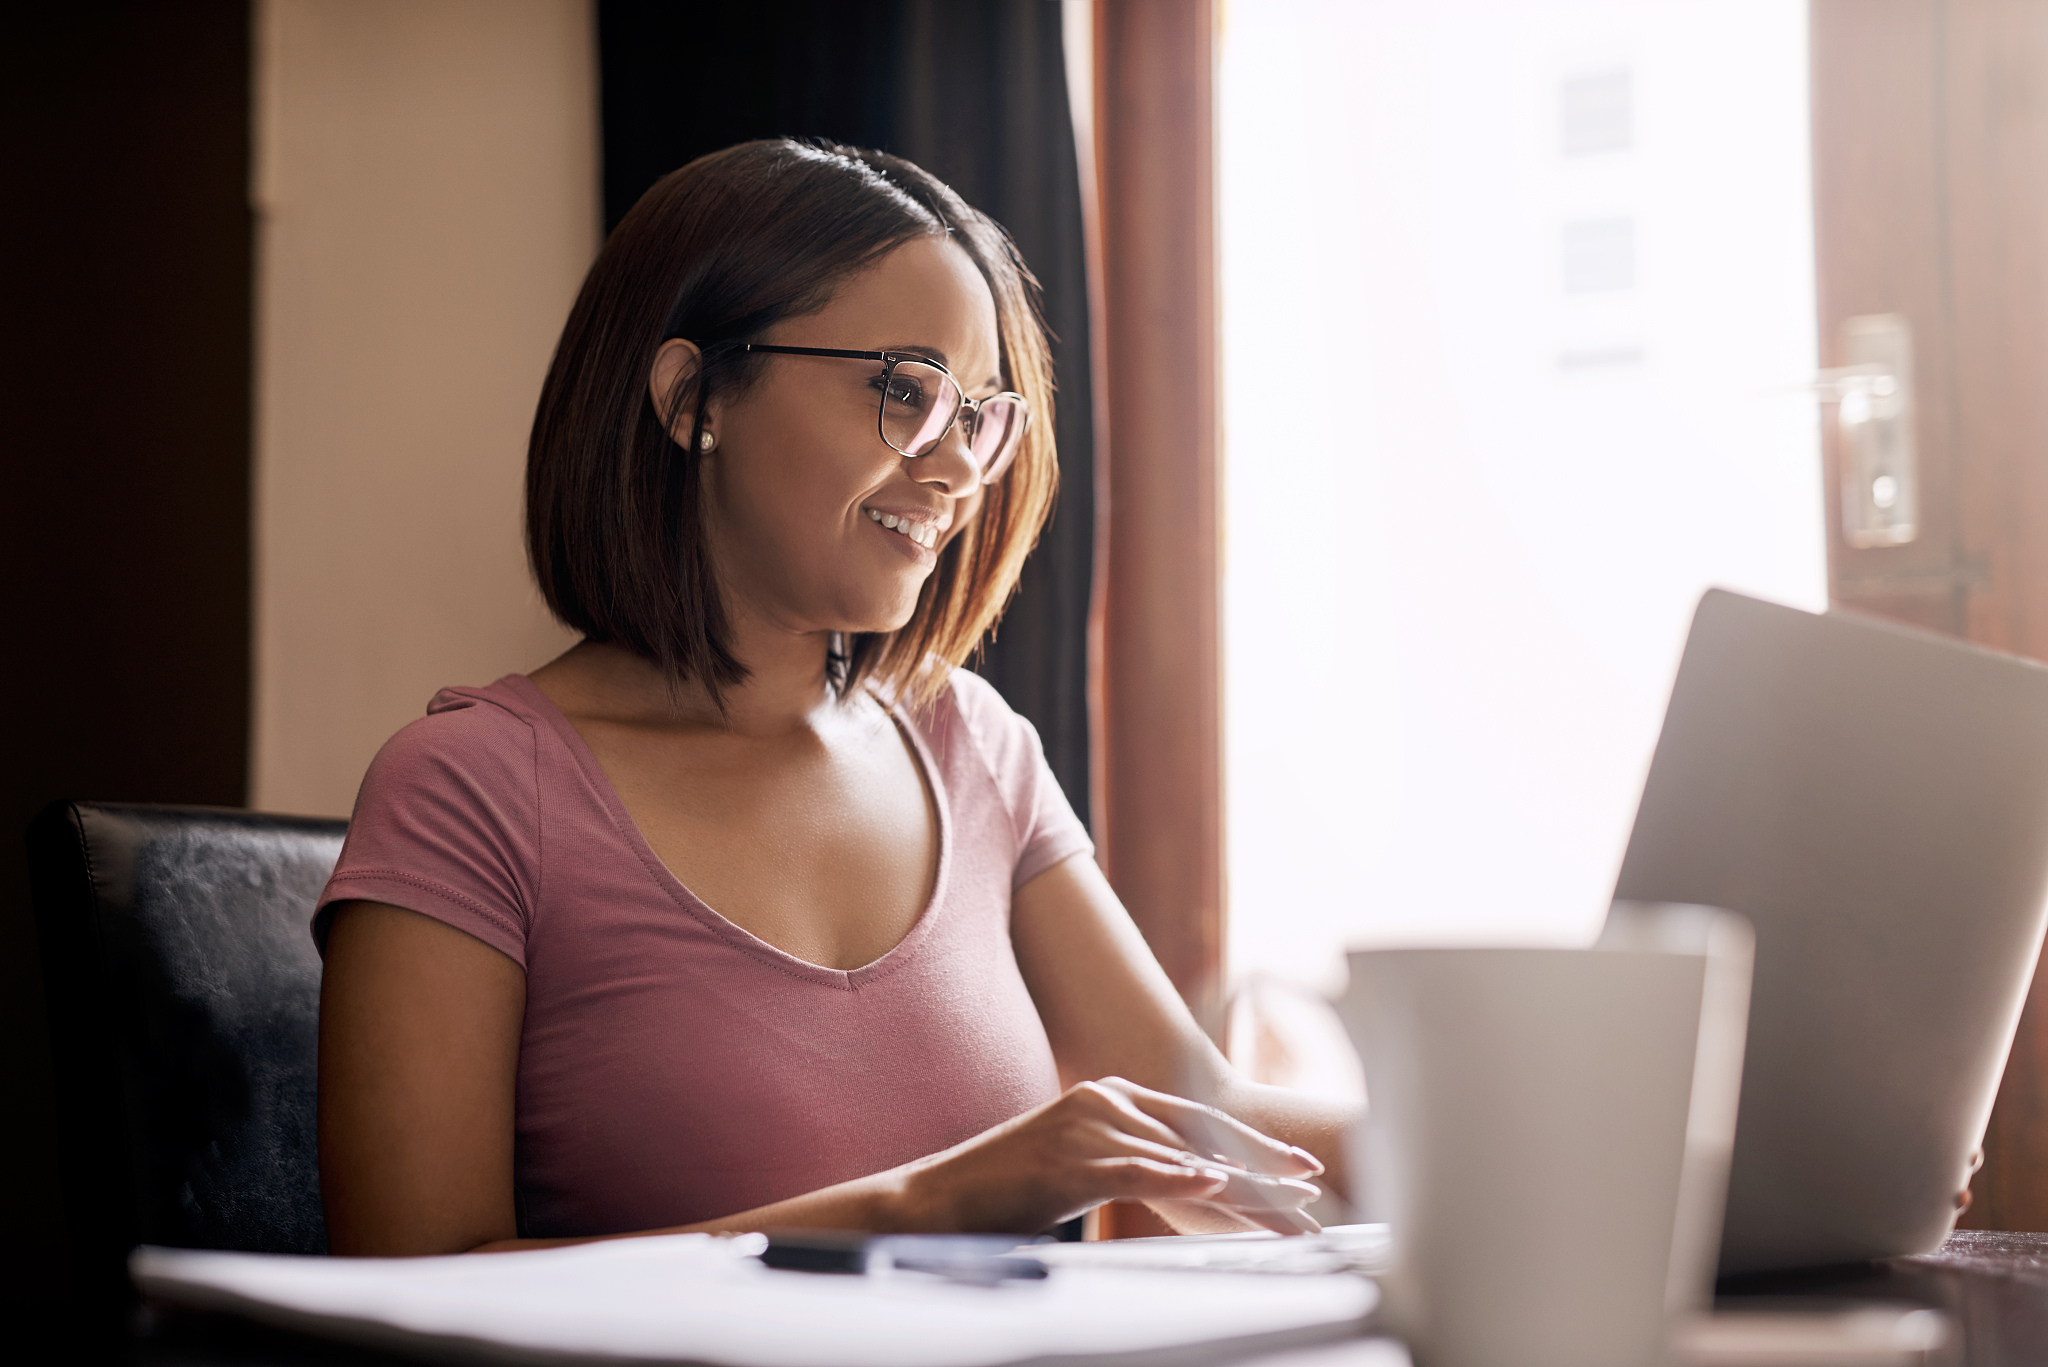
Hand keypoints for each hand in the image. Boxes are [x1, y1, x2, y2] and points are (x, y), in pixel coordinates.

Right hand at [897, 1077, 1324, 1235]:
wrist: (939, 1201)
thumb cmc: (1009, 1193)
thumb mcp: (1081, 1168)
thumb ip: (1131, 1163)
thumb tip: (1187, 1182)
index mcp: (1110, 1095)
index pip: (1198, 1118)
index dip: (1251, 1143)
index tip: (1297, 1166)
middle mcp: (1104, 1100)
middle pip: (1201, 1137)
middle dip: (1262, 1165)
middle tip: (1313, 1187)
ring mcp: (1086, 1127)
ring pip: (1181, 1159)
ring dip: (1240, 1192)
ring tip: (1286, 1213)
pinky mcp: (1067, 1161)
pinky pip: (1135, 1170)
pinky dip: (1177, 1178)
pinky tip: (1215, 1184)